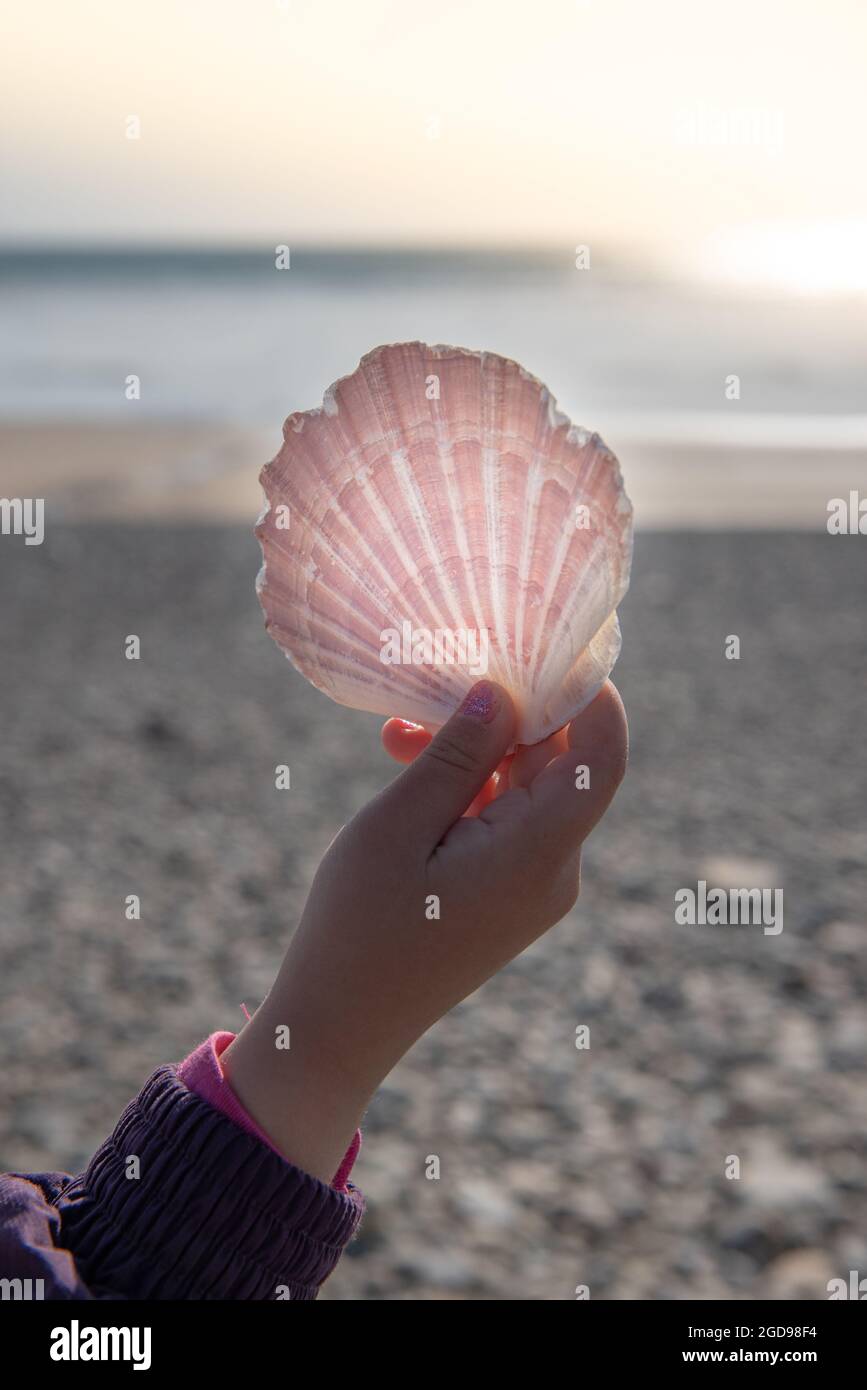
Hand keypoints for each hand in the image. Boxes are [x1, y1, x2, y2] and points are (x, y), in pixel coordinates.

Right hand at [222, 680, 626, 1181]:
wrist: (340, 1028)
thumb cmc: (357, 928)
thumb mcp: (397, 827)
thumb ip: (457, 754)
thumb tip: (504, 691)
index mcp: (537, 854)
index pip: (604, 754)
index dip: (591, 691)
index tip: (547, 641)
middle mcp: (553, 871)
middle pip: (560, 764)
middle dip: (504, 713)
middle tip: (436, 681)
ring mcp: (534, 886)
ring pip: (525, 788)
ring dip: (473, 751)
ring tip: (396, 736)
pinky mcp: (509, 894)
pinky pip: (505, 820)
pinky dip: (466, 788)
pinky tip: (408, 769)